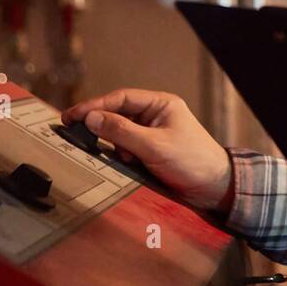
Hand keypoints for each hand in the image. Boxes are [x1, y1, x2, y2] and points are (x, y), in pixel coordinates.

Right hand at [61, 88, 231, 211]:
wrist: (214, 187)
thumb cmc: (191, 161)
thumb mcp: (154, 145)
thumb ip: (121, 131)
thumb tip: (91, 118)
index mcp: (161, 104)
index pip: (121, 98)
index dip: (95, 105)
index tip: (72, 116)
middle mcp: (156, 115)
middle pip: (118, 113)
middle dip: (101, 125)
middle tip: (75, 133)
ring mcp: (154, 133)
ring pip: (121, 132)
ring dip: (115, 144)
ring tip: (123, 157)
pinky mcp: (152, 150)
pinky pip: (128, 147)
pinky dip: (122, 154)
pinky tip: (127, 163)